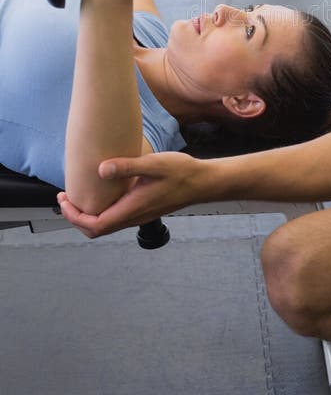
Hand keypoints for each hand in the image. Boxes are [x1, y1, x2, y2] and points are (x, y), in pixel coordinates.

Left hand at [57, 151, 200, 237]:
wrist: (203, 182)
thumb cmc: (181, 172)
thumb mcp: (154, 164)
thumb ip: (127, 166)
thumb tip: (101, 169)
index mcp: (133, 208)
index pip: (95, 225)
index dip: (74, 217)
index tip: (64, 200)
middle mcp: (134, 216)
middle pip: (97, 230)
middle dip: (76, 217)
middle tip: (64, 199)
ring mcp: (139, 215)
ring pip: (106, 225)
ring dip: (87, 214)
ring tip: (78, 196)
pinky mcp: (143, 209)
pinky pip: (116, 217)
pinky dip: (101, 210)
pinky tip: (102, 192)